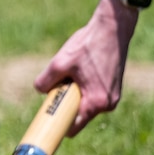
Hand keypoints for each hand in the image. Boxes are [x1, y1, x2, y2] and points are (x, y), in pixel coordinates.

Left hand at [35, 0, 139, 134]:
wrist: (113, 28)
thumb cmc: (88, 45)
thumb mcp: (60, 62)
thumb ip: (46, 80)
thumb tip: (40, 90)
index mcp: (96, 102)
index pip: (73, 126)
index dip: (58, 124)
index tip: (46, 121)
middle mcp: (108, 104)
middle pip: (78, 114)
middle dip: (65, 102)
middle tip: (59, 84)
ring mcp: (113, 96)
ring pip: (84, 102)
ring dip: (74, 92)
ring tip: (75, 70)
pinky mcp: (113, 88)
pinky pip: (92, 94)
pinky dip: (83, 86)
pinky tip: (83, 68)